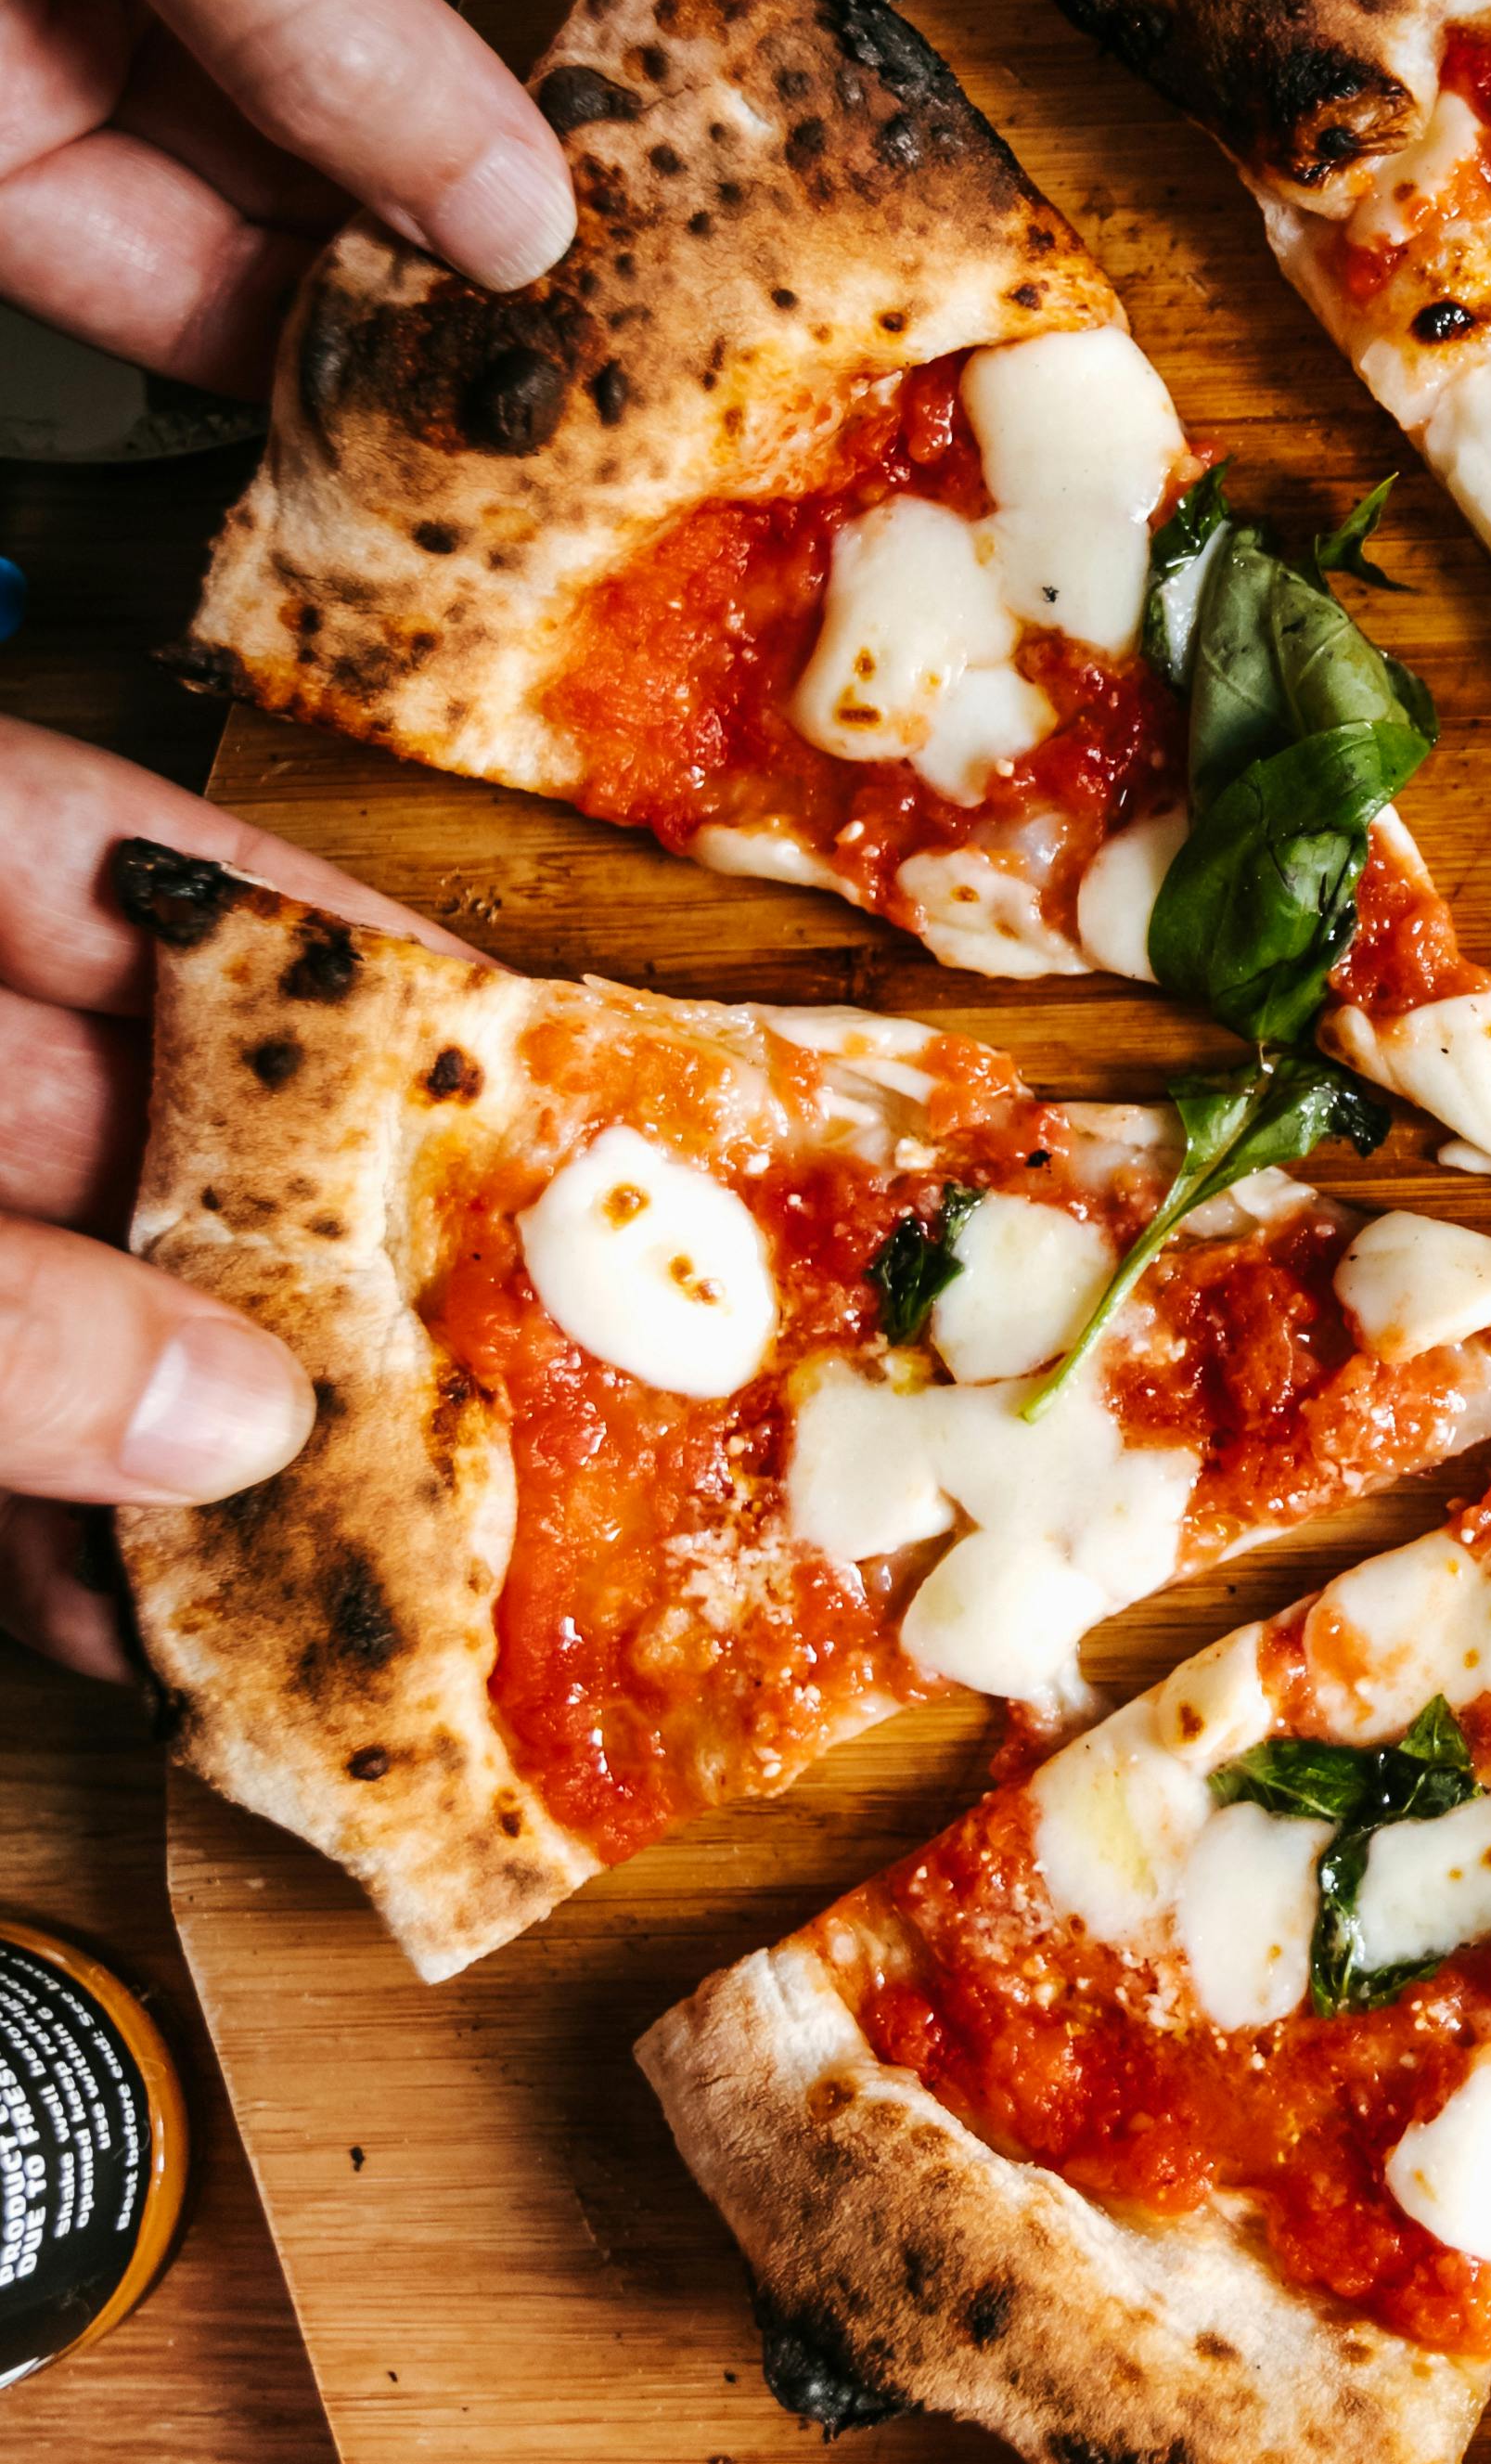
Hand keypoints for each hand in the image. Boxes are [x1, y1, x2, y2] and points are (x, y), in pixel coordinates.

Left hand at [0, 727, 423, 1677]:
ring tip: (350, 1515)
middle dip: (270, 1226)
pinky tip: (134, 1619)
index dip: (279, 922)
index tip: (473, 1019)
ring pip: (19, 1290)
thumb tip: (237, 1413)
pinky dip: (19, 1519)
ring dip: (164, 1415)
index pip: (76, 845)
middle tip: (456, 1324)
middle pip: (90, 1095)